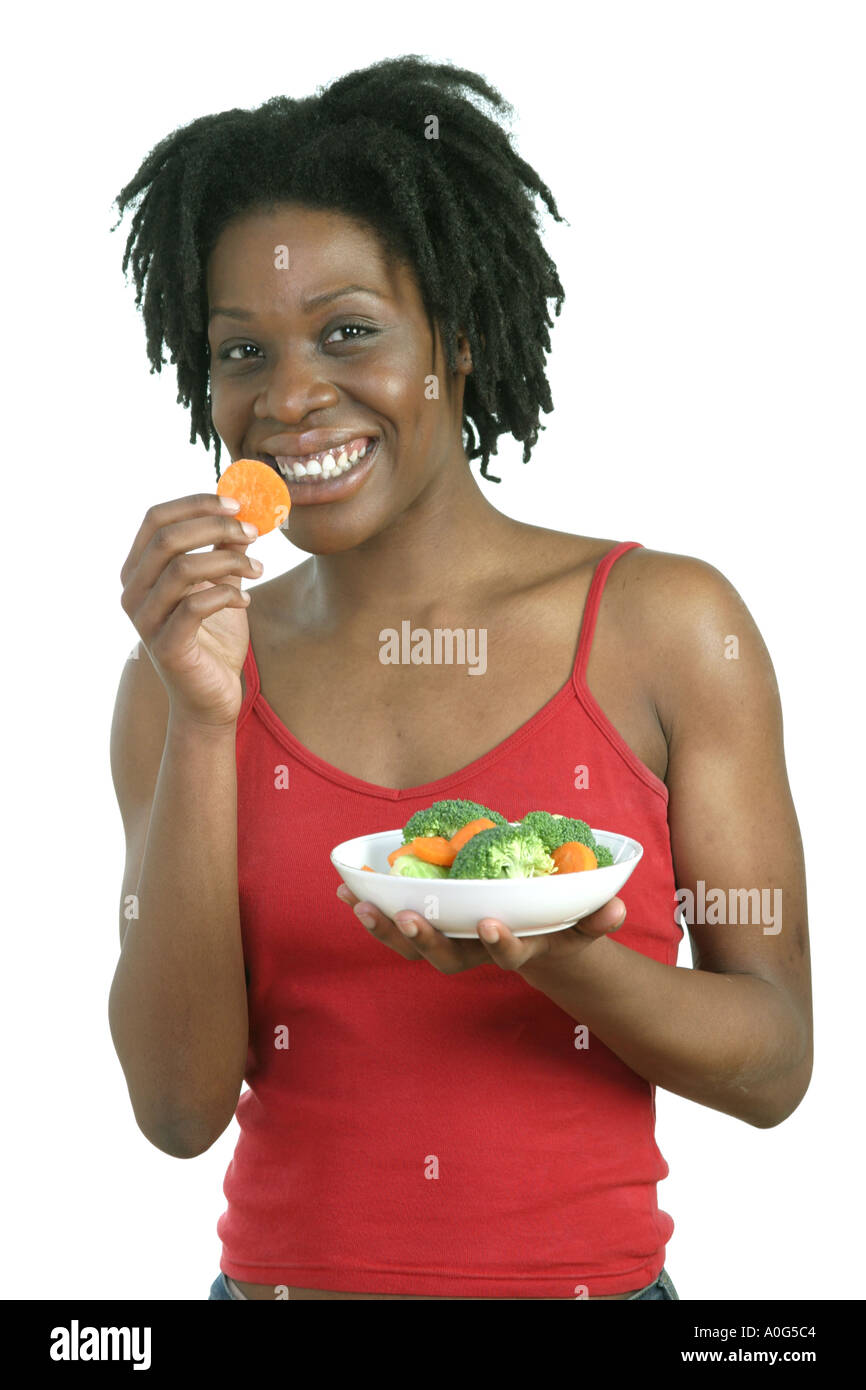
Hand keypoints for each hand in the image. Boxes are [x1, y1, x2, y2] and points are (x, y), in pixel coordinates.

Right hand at [119, 493, 262, 728]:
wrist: (211, 697)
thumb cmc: (214, 638)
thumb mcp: (220, 584)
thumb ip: (224, 551)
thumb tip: (243, 515)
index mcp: (139, 570)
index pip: (156, 519)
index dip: (196, 504)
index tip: (236, 504)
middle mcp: (133, 592)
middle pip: (167, 539)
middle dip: (216, 528)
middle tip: (253, 533)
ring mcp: (145, 620)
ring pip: (182, 569)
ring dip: (228, 561)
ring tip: (258, 570)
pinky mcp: (166, 646)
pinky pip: (194, 606)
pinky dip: (226, 595)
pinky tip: (246, 601)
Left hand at [335, 884, 626, 974]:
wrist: (531, 938)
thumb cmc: (558, 924)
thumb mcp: (583, 923)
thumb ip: (597, 918)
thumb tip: (618, 909)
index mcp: (516, 949)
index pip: (507, 956)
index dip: (499, 944)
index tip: (491, 922)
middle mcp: (477, 953)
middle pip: (447, 958)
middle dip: (426, 941)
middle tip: (411, 918)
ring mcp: (449, 943)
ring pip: (415, 946)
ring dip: (387, 928)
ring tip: (363, 905)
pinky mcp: (427, 928)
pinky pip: (395, 923)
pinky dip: (371, 908)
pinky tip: (347, 889)